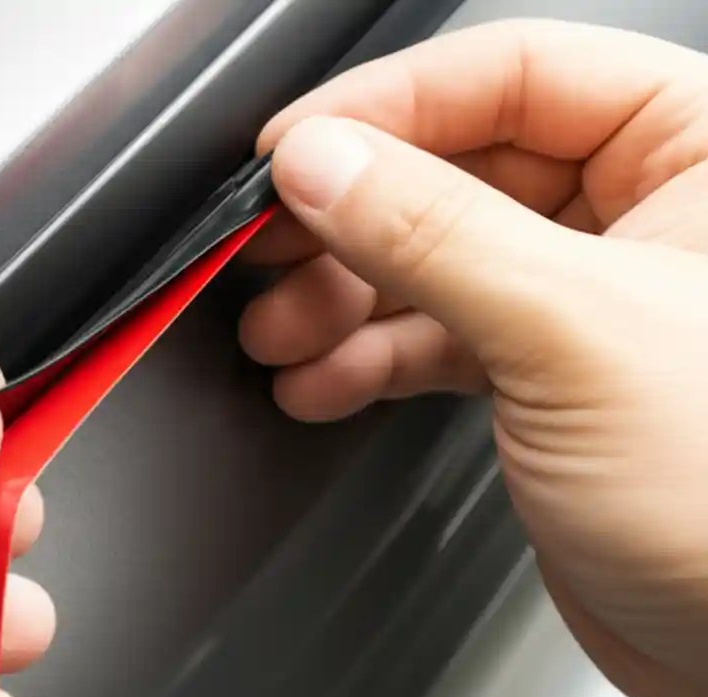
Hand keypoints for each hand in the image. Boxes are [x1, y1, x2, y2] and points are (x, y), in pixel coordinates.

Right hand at [242, 20, 707, 696]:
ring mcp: (586, 296)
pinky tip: (322, 381)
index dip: (388, 105)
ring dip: (341, 297)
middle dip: (348, 220)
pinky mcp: (547, 375)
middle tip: (270, 250)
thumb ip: (430, 233)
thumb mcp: (570, 332)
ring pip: (431, 257)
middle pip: (454, 169)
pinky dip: (369, 358)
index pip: (512, 75)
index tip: (294, 151)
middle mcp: (643, 212)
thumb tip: (323, 162)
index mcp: (693, 150)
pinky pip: (436, 335)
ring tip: (282, 333)